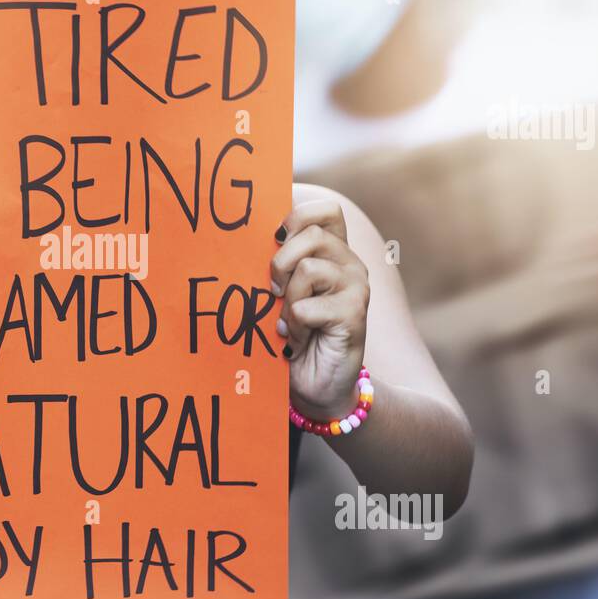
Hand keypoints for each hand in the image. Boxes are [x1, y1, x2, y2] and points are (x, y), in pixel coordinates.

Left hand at [270, 198, 368, 419]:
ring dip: (287, 301)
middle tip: (275, 293)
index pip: (324, 210)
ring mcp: (356, 287)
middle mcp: (350, 264)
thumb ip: (278, 266)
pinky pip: (307, 307)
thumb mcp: (282, 294)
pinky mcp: (354, 314)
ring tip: (290, 322)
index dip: (295, 218)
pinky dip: (294, 326)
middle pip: (310, 234)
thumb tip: (241, 236)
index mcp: (333, 253)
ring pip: (307, 269)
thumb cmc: (294, 337)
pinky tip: (298, 340)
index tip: (274, 244)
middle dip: (280, 263)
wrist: (317, 388)